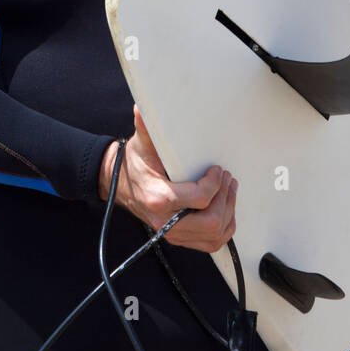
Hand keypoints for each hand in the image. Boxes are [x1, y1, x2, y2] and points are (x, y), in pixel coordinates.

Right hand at [98, 105, 236, 252]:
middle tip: (227, 179)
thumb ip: (145, 127)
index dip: (215, 184)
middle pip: (211, 221)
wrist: (119, 184)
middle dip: (225, 199)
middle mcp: (166, 221)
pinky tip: (225, 209)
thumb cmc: (133, 163)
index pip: (199, 199)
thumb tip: (142, 107)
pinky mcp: (179, 238)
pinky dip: (224, 228)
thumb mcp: (140, 144)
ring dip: (228, 212)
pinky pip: (210, 243)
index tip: (217, 170)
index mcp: (159, 197)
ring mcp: (173, 233)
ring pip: (214, 234)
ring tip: (229, 190)